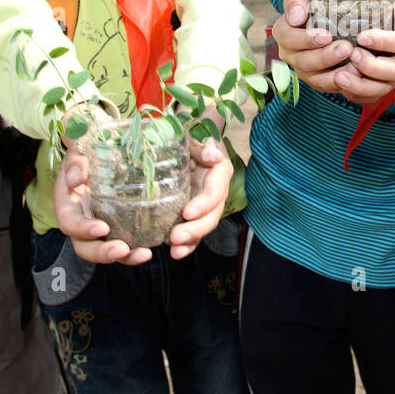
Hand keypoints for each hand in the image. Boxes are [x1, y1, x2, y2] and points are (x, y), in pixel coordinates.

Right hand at [51, 146, 152, 265]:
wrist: (98, 149)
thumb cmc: (87, 149)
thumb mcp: (78, 147)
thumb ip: (75, 157)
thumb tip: (77, 176)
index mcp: (67, 202)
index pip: (69, 221)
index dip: (82, 228)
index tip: (101, 228)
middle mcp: (80, 218)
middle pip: (83, 245)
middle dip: (101, 252)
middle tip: (121, 250)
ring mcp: (97, 224)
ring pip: (104, 249)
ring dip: (123, 257)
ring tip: (144, 254)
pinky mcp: (115, 226)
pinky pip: (123, 244)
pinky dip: (134, 251)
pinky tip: (149, 250)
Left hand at [168, 136, 231, 258]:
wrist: (189, 150)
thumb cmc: (190, 143)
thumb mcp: (195, 141)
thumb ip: (203, 147)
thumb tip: (213, 153)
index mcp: (219, 174)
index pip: (214, 192)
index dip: (204, 203)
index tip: (186, 212)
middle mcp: (217, 193)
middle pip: (212, 216)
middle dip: (196, 229)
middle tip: (175, 237)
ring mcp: (207, 207)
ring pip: (204, 227)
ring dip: (191, 241)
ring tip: (174, 250)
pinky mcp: (197, 216)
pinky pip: (195, 233)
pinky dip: (187, 245)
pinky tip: (175, 252)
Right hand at [271, 0, 353, 93]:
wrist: (332, 11)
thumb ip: (296, 0)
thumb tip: (296, 17)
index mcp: (283, 33)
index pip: (289, 39)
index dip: (306, 40)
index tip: (326, 35)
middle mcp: (291, 55)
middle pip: (303, 62)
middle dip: (325, 57)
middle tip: (347, 48)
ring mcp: (305, 70)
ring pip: (316, 79)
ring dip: (335, 74)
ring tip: (355, 63)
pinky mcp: (320, 80)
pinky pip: (330, 87)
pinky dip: (344, 84)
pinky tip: (358, 74)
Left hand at [340, 0, 394, 102]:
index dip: (384, 42)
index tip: (361, 37)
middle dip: (372, 67)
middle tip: (351, 55)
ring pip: (386, 87)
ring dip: (362, 85)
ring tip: (339, 77)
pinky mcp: (388, 79)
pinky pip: (375, 95)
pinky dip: (358, 93)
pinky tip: (341, 85)